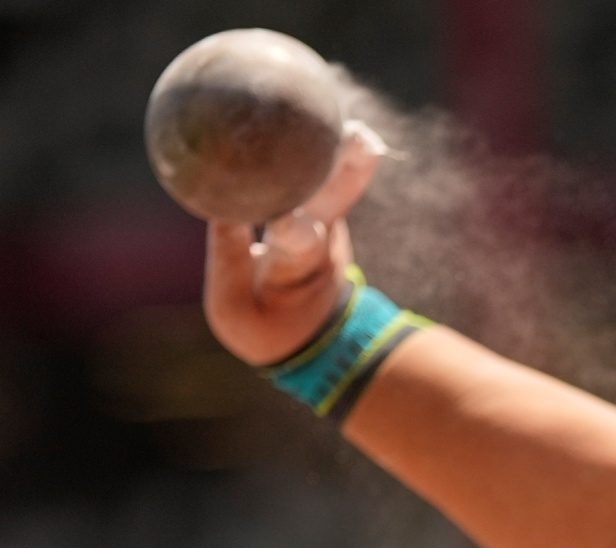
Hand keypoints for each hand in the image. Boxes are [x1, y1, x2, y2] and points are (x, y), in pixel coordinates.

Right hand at [203, 122, 385, 365]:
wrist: (314, 334)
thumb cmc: (265, 322)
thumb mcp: (234, 308)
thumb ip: (229, 260)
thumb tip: (218, 207)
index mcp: (295, 271)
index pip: (297, 248)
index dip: (292, 232)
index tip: (287, 222)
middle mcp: (322, 243)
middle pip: (337, 206)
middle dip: (349, 173)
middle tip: (362, 139)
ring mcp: (331, 225)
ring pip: (341, 185)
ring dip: (348, 152)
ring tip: (354, 120)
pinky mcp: (329, 213)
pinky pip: (326, 175)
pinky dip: (326, 147)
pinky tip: (319, 109)